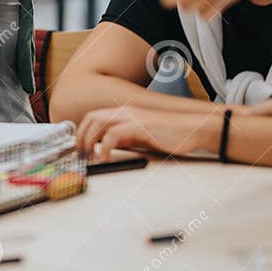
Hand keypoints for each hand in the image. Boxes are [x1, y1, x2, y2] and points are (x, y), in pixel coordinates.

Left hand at [76, 106, 216, 160]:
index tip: (79, 148)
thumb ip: (124, 138)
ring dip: (89, 142)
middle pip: (91, 118)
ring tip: (90, 158)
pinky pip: (113, 134)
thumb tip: (106, 146)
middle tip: (81, 155)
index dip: (82, 131)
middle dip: (81, 137)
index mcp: (123, 112)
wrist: (192, 130)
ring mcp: (131, 117)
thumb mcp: (140, 136)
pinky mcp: (139, 126)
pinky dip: (105, 147)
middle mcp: (124, 111)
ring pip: (98, 124)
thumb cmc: (169, 135)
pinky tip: (106, 159)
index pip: (93, 117)